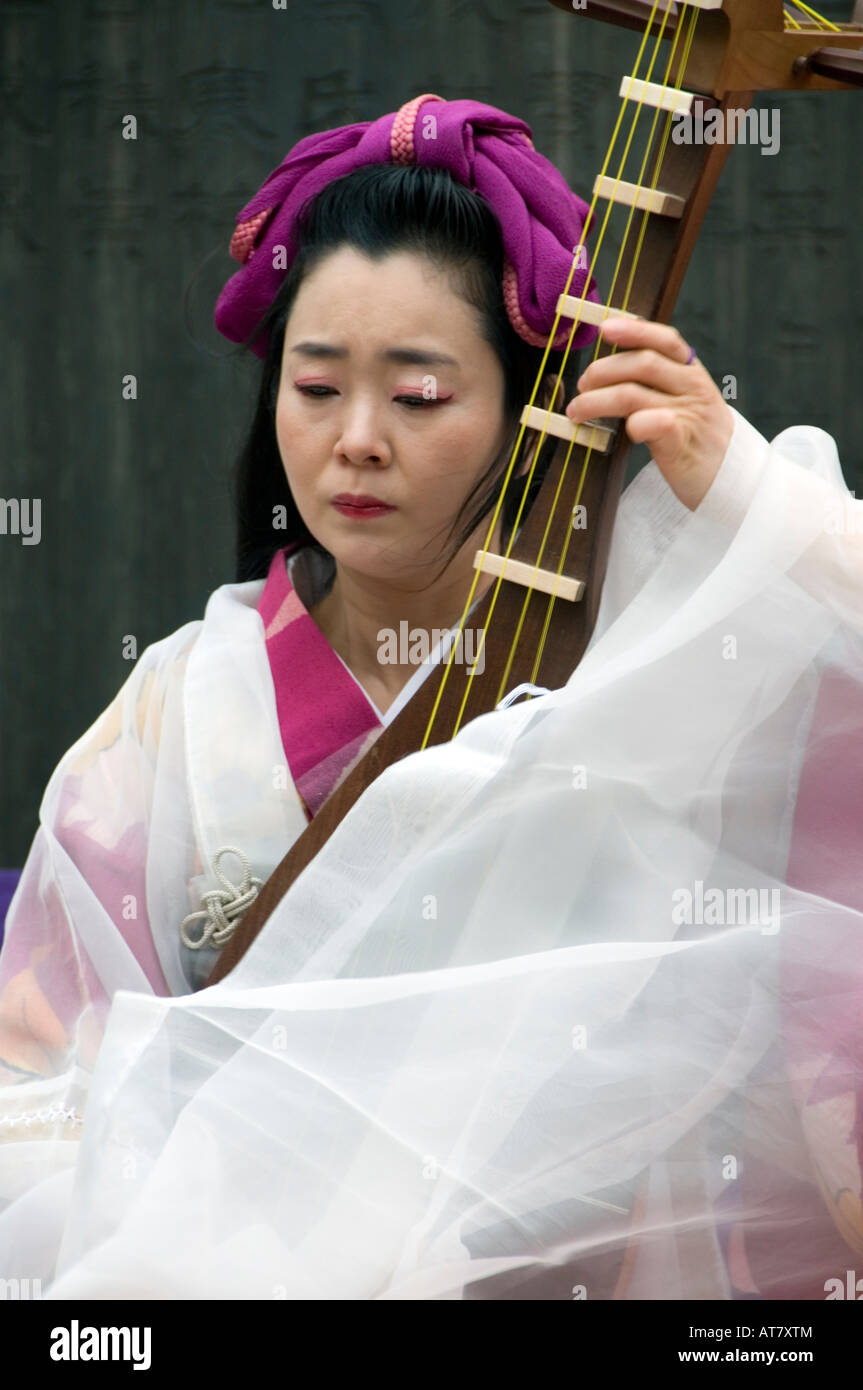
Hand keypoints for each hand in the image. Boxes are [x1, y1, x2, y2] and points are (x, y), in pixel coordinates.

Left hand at [565, 316, 734, 510]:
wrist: (733, 478)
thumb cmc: (697, 439)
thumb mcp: (685, 401)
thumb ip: (657, 383)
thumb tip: (608, 370)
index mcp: (692, 372)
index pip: (666, 340)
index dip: (635, 330)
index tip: (605, 329)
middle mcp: (693, 387)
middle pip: (642, 363)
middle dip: (603, 371)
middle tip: (582, 386)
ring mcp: (688, 415)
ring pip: (633, 394)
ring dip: (597, 401)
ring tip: (578, 411)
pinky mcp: (682, 445)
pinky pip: (655, 423)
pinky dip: (633, 423)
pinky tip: (621, 430)